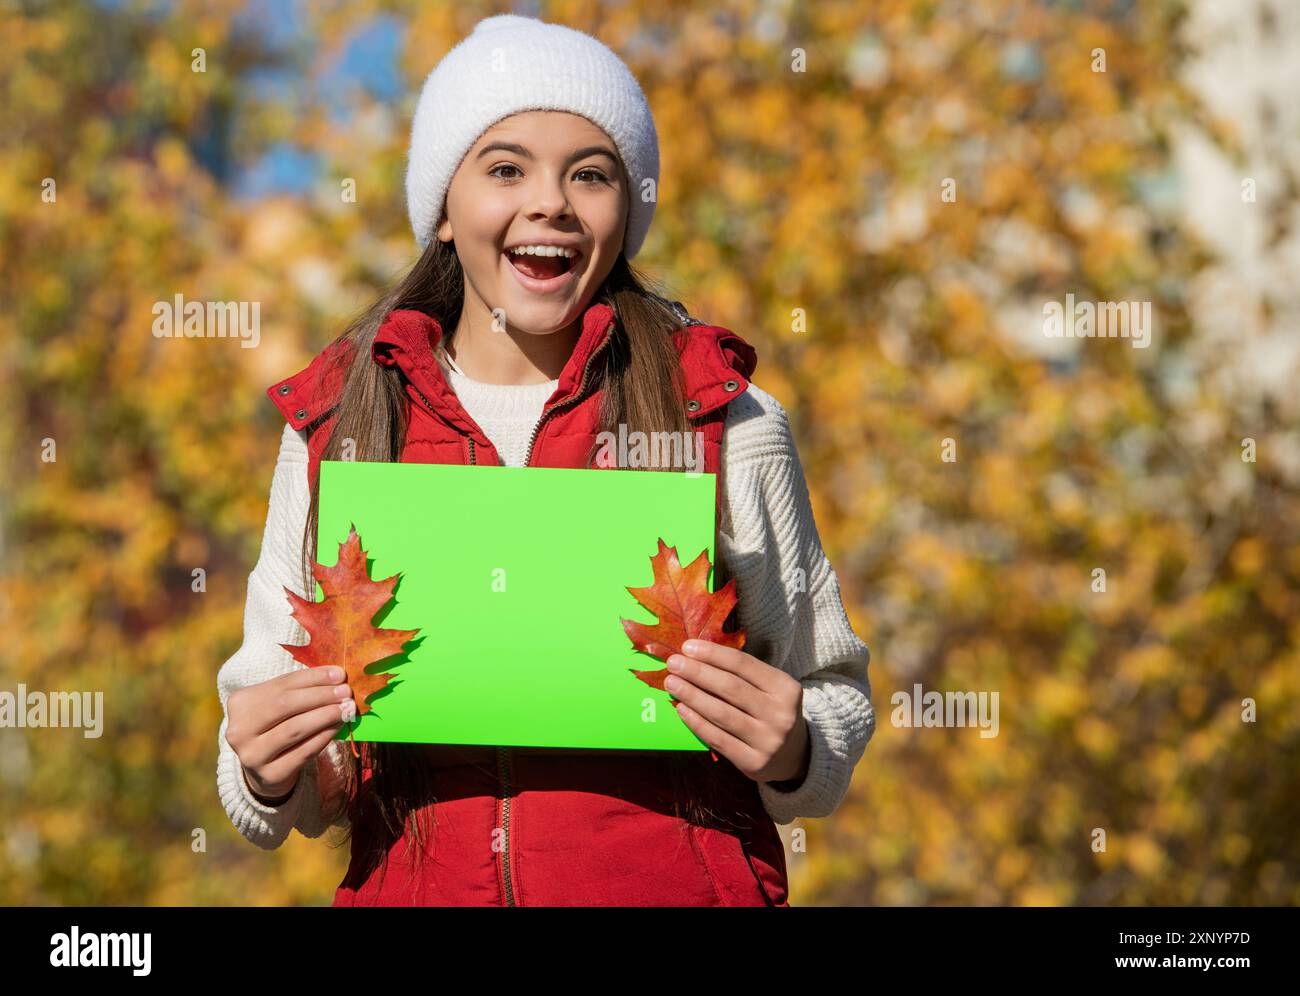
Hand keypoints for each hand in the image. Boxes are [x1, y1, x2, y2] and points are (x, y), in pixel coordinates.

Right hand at [225, 666, 353, 800]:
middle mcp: (239, 729)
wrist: (263, 769)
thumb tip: (337, 676)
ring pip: (294, 729)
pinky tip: (337, 727)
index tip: (340, 674)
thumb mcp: (278, 704)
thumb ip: (301, 690)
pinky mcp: (270, 775)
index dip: (313, 678)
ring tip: (346, 708)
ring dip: (325, 715)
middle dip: (320, 696)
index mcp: (240, 702)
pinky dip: (324, 736)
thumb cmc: (276, 726)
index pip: (282, 684)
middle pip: (285, 705)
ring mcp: (251, 755)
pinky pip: (303, 752)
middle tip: (346, 691)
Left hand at [663, 639, 808, 783]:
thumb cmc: (772, 712)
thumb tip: (697, 656)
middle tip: (673, 663)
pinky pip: (717, 739)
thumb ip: (741, 675)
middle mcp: (781, 714)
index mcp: (786, 688)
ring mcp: (768, 740)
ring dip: (692, 695)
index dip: (713, 654)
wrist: (795, 756)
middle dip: (697, 673)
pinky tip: (681, 709)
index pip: (743, 664)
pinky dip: (696, 722)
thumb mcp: (770, 689)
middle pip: (730, 687)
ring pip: (721, 713)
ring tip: (672, 684)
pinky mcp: (754, 763)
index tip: (687, 647)